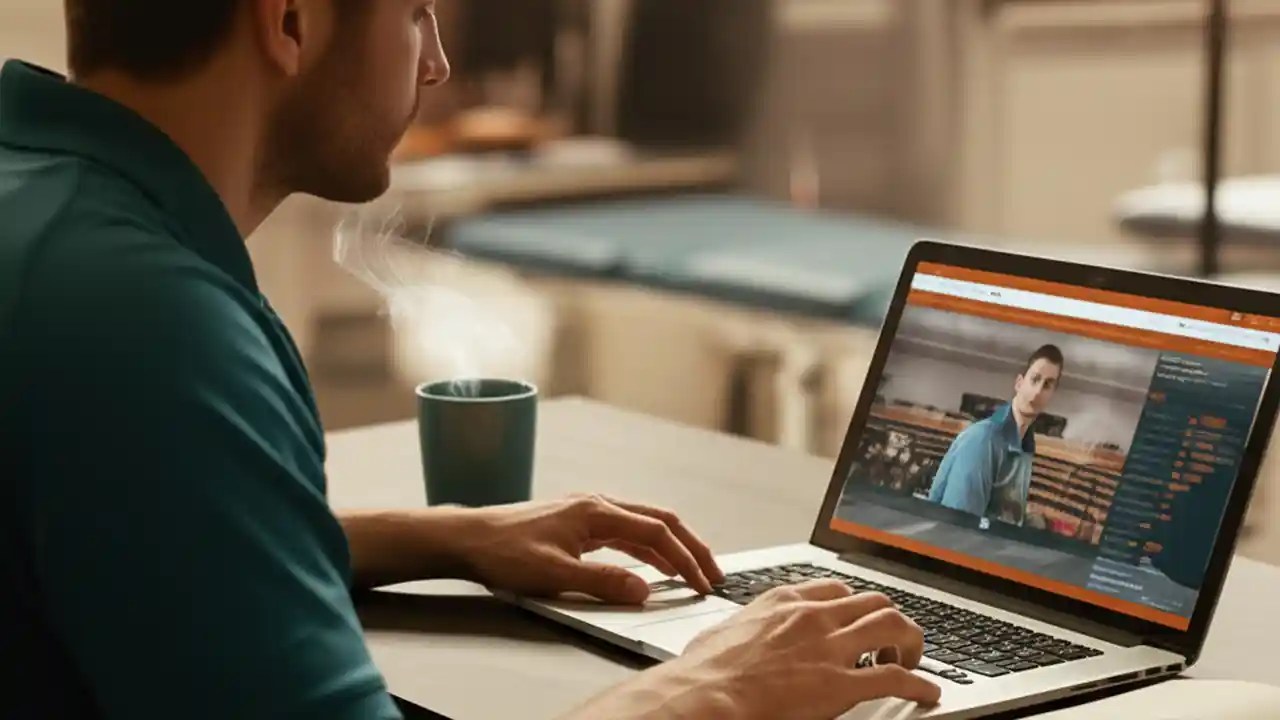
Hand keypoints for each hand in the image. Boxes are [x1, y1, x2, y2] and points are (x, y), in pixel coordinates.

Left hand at [459, 494, 725, 604]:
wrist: (468, 537)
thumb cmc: (504, 552)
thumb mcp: (555, 574)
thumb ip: (603, 582)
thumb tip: (645, 590)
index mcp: (597, 512)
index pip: (657, 532)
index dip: (685, 558)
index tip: (701, 583)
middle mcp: (597, 505)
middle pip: (659, 521)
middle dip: (690, 547)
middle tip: (712, 574)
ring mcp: (588, 512)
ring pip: (643, 525)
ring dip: (670, 548)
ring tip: (690, 573)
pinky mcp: (578, 523)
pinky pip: (625, 532)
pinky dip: (646, 548)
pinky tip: (651, 566)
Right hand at [672, 580, 940, 718]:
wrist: (706, 694)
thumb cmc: (704, 671)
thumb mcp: (723, 632)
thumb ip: (745, 628)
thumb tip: (738, 637)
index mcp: (784, 601)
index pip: (835, 589)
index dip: (854, 605)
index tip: (857, 618)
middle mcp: (813, 617)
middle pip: (872, 601)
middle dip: (888, 619)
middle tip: (890, 641)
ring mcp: (830, 649)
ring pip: (891, 625)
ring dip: (909, 642)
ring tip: (911, 660)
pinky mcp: (840, 684)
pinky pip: (895, 678)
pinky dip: (919, 684)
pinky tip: (926, 693)